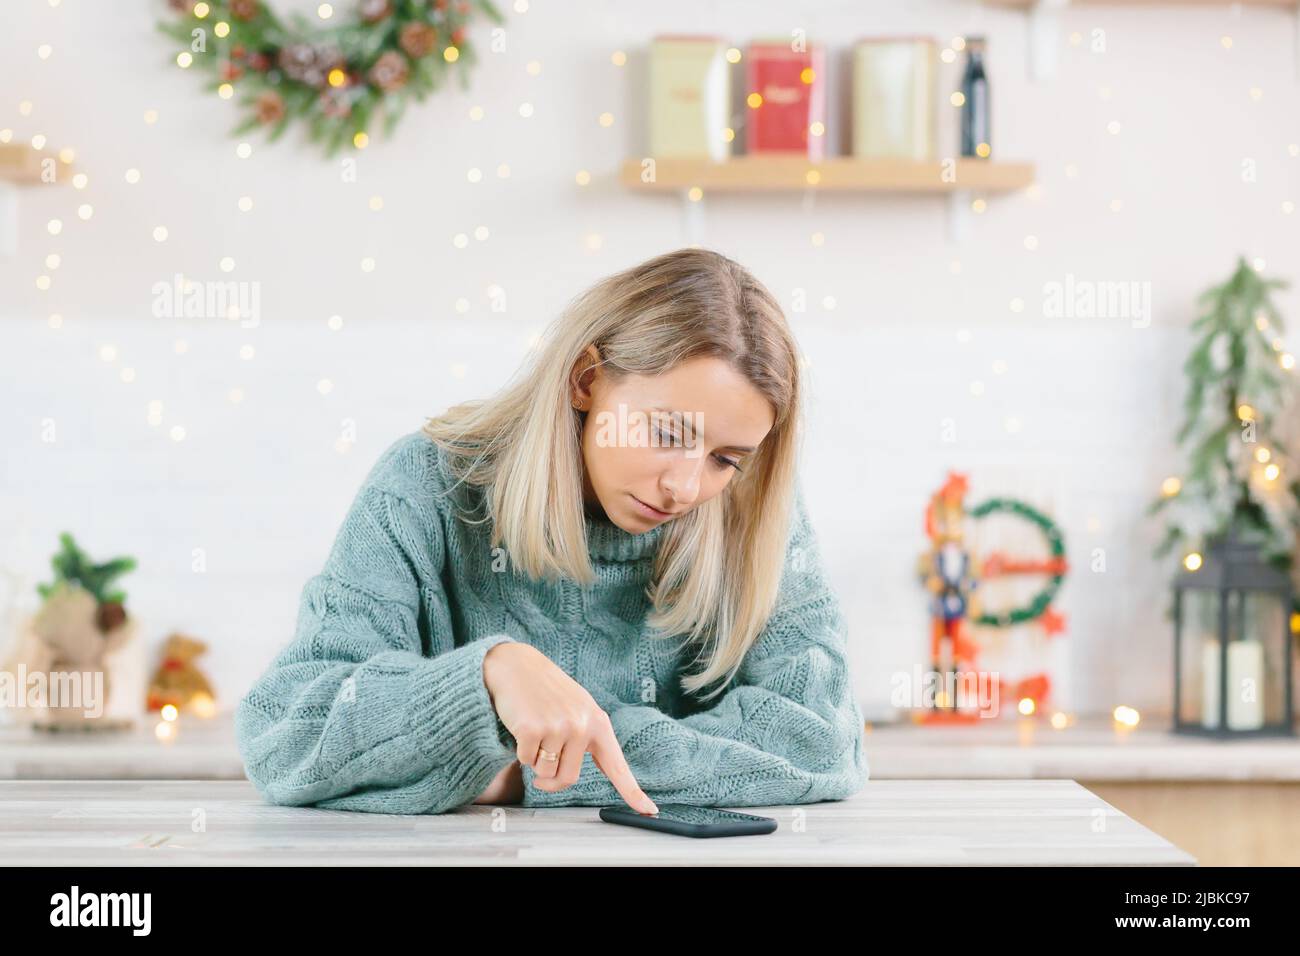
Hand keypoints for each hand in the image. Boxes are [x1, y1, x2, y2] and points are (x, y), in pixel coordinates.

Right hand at [483, 642, 657, 814]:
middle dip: (552, 778)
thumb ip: (589, 737)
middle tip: (543, 757)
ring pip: (545, 774)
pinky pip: (525, 760)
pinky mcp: (532, 729)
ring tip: (535, 731)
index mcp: (598, 723)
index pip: (618, 766)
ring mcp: (558, 727)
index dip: (633, 792)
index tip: (650, 811)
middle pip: (569, 779)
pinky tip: (523, 725)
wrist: (516, 665)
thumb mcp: (578, 709)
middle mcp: (582, 726)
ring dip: (535, 760)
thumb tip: (601, 771)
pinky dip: (521, 750)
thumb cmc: (547, 691)